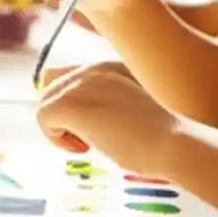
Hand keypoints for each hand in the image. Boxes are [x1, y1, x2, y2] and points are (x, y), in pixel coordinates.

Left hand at [36, 64, 179, 176]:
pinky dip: (56, 138)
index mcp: (107, 69)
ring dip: (60, 129)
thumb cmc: (159, 137)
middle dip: (62, 118)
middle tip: (89, 140)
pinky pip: (43, 117)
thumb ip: (103, 106)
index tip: (89, 126)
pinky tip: (84, 148)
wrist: (174, 143)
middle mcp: (91, 70)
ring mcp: (80, 85)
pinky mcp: (71, 104)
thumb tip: (74, 119)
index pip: (64, 76)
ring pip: (45, 104)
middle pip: (49, 89)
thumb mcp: (129, 111)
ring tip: (88, 145)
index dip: (68, 103)